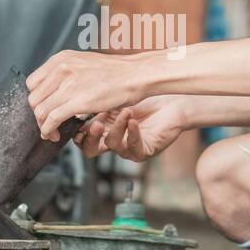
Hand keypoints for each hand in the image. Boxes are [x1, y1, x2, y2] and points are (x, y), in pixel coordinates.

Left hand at [26, 49, 147, 140]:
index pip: (33, 82)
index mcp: (61, 59)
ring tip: (51, 131)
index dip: (36, 99)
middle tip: (46, 123)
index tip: (43, 108)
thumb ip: (66, 73)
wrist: (136, 74)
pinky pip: (51, 119)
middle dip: (38, 114)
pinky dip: (48, 130)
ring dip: (42, 125)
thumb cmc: (116, 72)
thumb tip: (54, 90)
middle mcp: (61, 69)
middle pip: (34, 98)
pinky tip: (54, 134)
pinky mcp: (76, 101)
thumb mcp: (84, 63)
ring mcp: (68, 84)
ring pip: (40, 110)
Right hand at [74, 96, 188, 161]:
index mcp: (103, 129)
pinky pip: (134, 147)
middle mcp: (113, 141)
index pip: (82, 138)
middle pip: (90, 150)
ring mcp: (128, 148)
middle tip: (96, 124)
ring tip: (126, 111)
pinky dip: (132, 133)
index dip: (77, 133)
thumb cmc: (147, 99)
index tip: (77, 121)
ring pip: (112, 145)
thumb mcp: (117, 98)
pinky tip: (133, 121)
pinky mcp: (144, 151)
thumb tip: (76, 98)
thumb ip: (98, 102)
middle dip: (90, 137)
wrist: (173, 103)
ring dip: (117, 127)